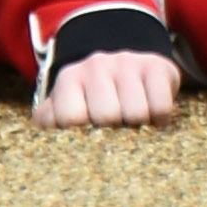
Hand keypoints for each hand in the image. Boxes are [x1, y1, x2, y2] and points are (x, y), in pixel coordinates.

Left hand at [35, 46, 180, 128]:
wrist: (126, 67)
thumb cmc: (91, 100)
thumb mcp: (64, 109)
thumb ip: (50, 123)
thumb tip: (44, 144)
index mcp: (69, 78)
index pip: (70, 116)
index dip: (81, 135)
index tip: (87, 138)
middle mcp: (96, 64)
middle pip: (107, 115)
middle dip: (112, 132)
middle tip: (114, 130)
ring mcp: (127, 62)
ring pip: (137, 113)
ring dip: (138, 127)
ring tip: (132, 123)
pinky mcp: (157, 66)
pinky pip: (161, 107)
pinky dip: (160, 120)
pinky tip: (152, 117)